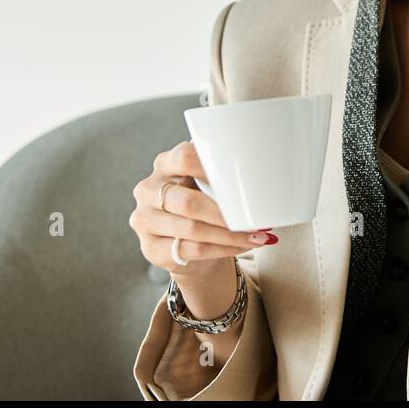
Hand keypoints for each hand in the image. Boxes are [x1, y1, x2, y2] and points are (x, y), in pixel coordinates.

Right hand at [130, 140, 277, 279]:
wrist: (185, 242)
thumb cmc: (201, 202)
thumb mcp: (206, 182)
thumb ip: (221, 175)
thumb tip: (263, 178)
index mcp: (164, 164)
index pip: (184, 157)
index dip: (213, 168)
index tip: (241, 179)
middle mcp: (148, 190)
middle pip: (189, 202)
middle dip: (226, 214)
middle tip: (255, 219)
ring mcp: (145, 220)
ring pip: (192, 229)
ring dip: (230, 235)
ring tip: (257, 235)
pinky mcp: (151, 248)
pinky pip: (192, 250)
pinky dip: (223, 249)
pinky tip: (242, 245)